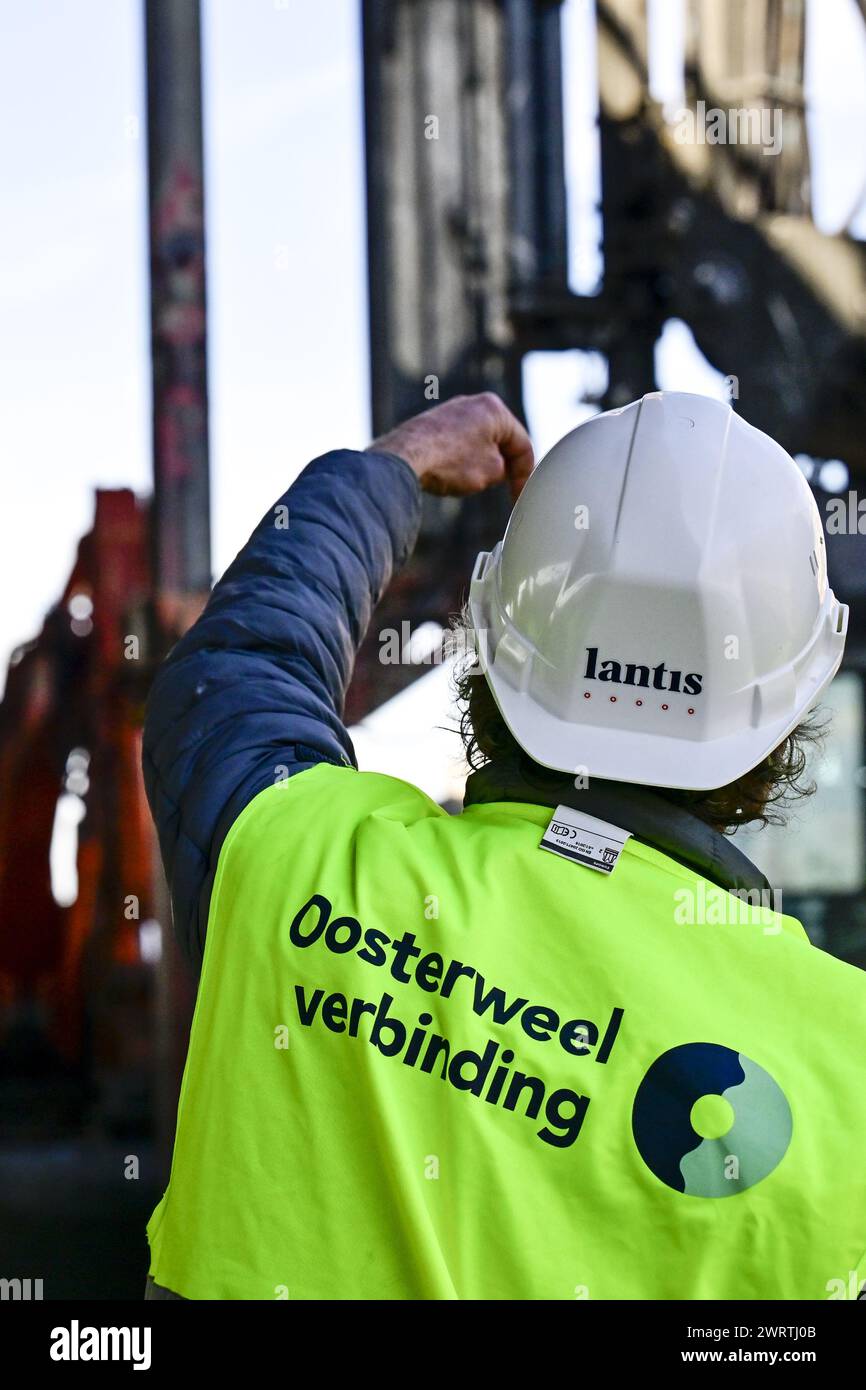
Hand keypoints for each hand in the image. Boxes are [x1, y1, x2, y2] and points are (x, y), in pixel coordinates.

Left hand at [367, 392, 533, 502]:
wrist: (404, 458)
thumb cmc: (450, 462)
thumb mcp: (492, 472)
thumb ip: (504, 469)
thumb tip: (497, 469)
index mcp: (495, 409)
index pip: (522, 444)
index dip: (525, 475)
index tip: (520, 496)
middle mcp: (473, 403)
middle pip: (500, 440)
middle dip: (504, 467)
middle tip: (502, 490)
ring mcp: (450, 411)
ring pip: (478, 443)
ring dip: (481, 465)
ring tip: (471, 483)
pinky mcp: (432, 423)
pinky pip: (457, 444)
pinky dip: (461, 461)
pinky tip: (452, 476)